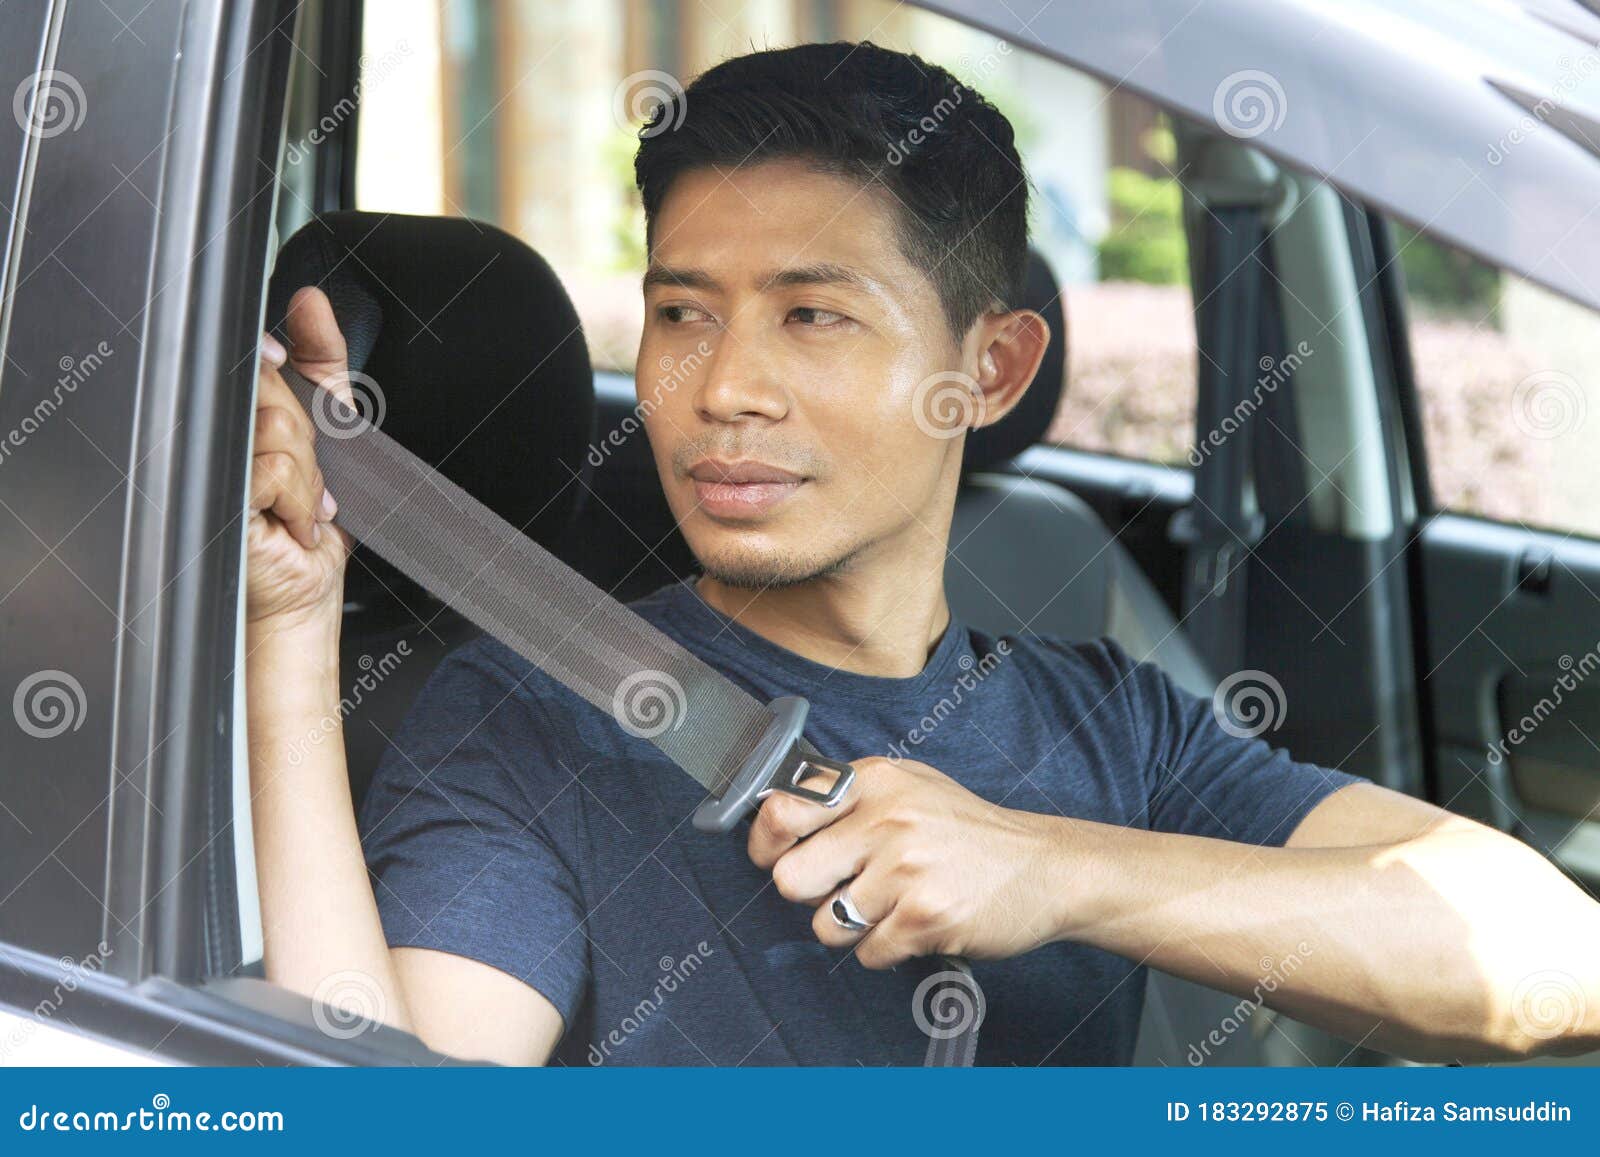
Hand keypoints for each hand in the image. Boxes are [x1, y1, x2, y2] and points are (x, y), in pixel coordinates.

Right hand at [246, 286, 353, 624]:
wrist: (300, 591)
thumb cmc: (307, 521)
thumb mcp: (332, 432)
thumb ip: (322, 364)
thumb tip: (310, 303)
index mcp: (234, 416)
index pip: (253, 360)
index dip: (274, 356)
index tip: (285, 362)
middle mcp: (213, 438)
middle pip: (269, 390)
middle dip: (308, 438)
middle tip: (308, 482)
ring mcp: (208, 470)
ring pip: (278, 427)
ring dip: (308, 477)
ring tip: (299, 508)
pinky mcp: (217, 503)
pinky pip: (274, 468)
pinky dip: (297, 500)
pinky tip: (289, 525)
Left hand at [748, 756, 1078, 967]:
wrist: (1045, 867)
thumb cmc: (969, 831)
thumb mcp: (909, 787)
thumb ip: (847, 796)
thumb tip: (775, 813)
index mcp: (875, 781)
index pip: (783, 810)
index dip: (766, 842)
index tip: (774, 855)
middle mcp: (887, 820)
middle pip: (790, 879)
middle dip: (809, 895)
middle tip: (842, 889)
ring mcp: (906, 870)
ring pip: (825, 925)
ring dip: (853, 927)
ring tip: (891, 905)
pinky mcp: (924, 917)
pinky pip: (867, 953)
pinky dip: (887, 948)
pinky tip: (916, 923)